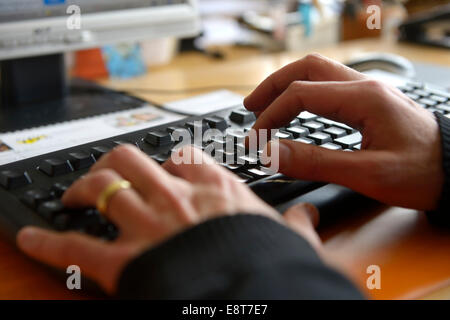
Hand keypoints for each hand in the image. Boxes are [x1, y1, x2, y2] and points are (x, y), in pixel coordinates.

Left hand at [16, 145, 320, 293]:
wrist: (254, 299)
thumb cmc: (268, 269)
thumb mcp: (290, 244)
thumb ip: (298, 226)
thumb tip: (312, 218)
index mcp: (217, 193)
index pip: (187, 158)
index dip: (172, 160)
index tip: (168, 168)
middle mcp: (177, 200)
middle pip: (134, 160)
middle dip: (117, 161)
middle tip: (110, 172)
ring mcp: (148, 228)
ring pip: (104, 187)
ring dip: (83, 187)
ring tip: (74, 194)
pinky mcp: (125, 263)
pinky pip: (77, 246)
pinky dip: (50, 242)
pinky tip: (31, 239)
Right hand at [245, 53, 443, 210]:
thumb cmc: (424, 172)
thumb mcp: (367, 174)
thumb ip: (316, 163)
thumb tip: (272, 153)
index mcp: (363, 99)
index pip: (300, 93)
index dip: (271, 114)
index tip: (256, 139)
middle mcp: (365, 87)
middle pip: (307, 68)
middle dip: (273, 85)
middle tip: (250, 106)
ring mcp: (369, 92)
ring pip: (319, 73)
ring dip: (288, 85)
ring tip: (267, 106)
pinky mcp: (371, 103)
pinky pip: (330, 87)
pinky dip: (305, 94)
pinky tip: (298, 110)